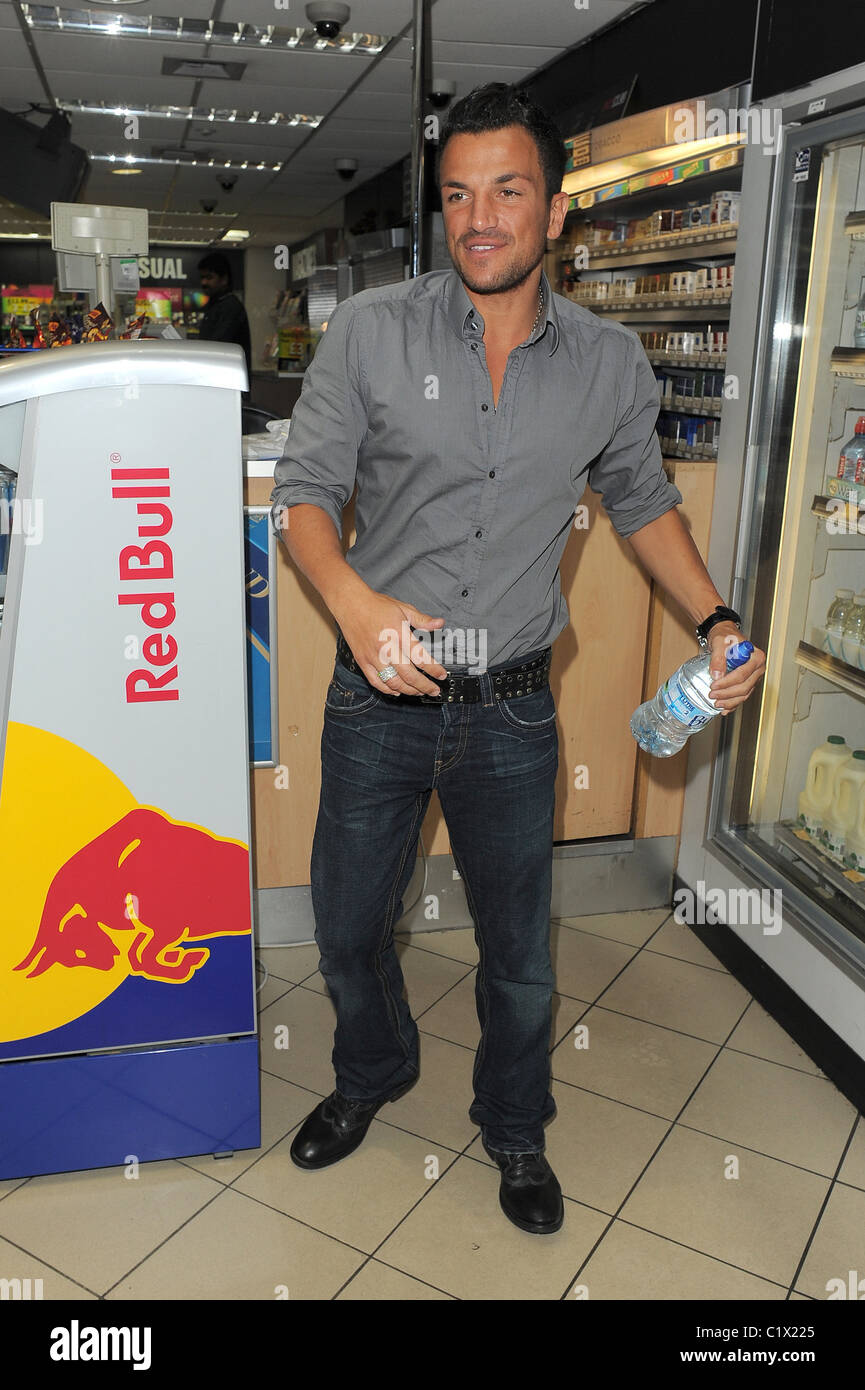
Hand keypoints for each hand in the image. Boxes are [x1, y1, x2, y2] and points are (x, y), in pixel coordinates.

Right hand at [333, 588, 447, 695]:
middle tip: (434, 690)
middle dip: (424, 686)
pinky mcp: (363, 662)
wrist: (350, 603)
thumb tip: (439, 623)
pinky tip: (397, 691)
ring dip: (408, 691)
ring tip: (419, 692)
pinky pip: (376, 682)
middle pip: (409, 676)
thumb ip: (422, 620)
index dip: (434, 670)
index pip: (421, 658)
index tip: (442, 675)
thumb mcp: (403, 608)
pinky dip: (388, 690)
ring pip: (393, 682)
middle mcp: (386, 648)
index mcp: (399, 634)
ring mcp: (373, 657)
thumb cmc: (376, 605)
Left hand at [707, 623, 765, 713]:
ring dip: (730, 702)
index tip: (714, 685)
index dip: (727, 682)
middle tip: (712, 695)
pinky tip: (724, 709)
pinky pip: (742, 696)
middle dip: (727, 694)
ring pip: (744, 694)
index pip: (742, 675)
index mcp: (756, 657)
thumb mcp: (720, 643)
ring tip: (716, 704)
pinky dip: (733, 704)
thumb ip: (718, 658)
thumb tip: (717, 675)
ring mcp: (753, 677)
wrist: (725, 637)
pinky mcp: (747, 682)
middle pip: (744, 687)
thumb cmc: (725, 636)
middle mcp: (758, 669)